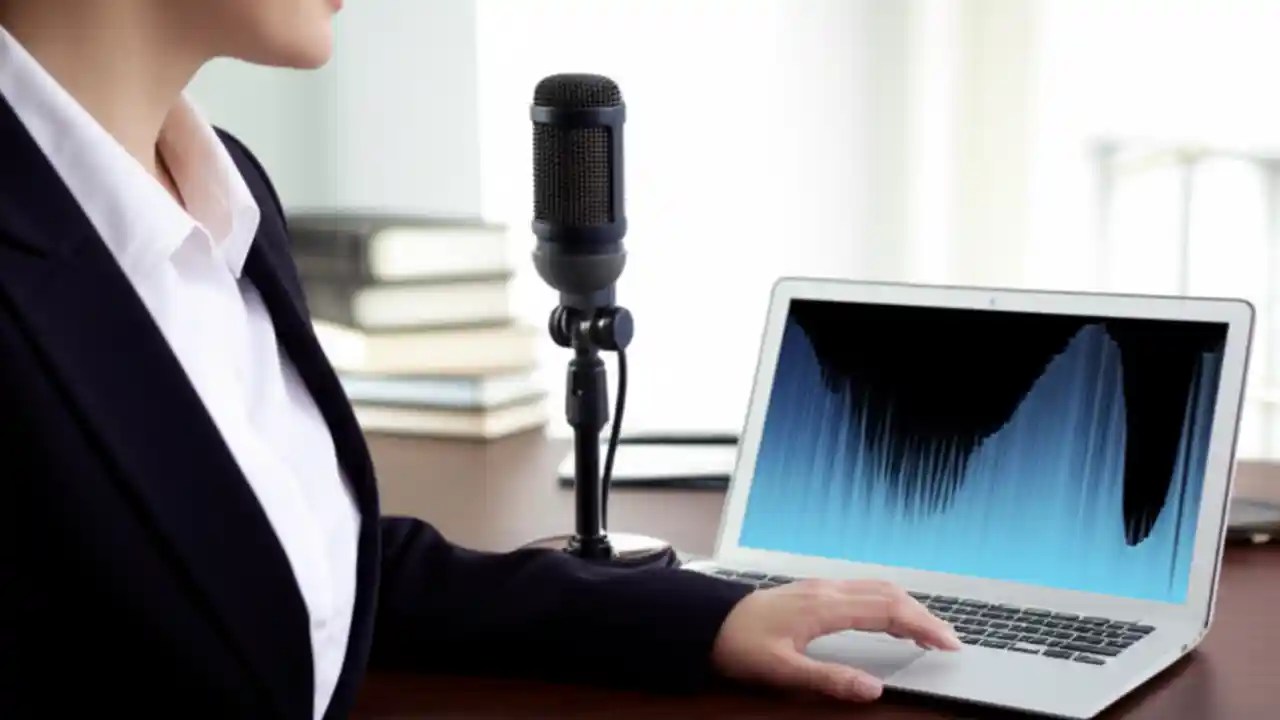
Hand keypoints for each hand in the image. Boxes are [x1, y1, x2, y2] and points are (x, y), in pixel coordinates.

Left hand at [710, 579, 961, 701]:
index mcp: (825, 607)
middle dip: (924, 616)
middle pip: (889, 594)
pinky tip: (892, 619)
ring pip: (877, 588)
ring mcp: (821, 587)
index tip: (949, 644)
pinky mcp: (815, 591)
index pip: (888, 610)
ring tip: (930, 632)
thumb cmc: (740, 645)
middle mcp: (828, 590)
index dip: (923, 625)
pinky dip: (888, 603)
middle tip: (950, 642)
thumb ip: (829, 679)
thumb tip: (874, 689)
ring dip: (908, 607)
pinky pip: (863, 590)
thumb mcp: (782, 671)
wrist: (707, 621)